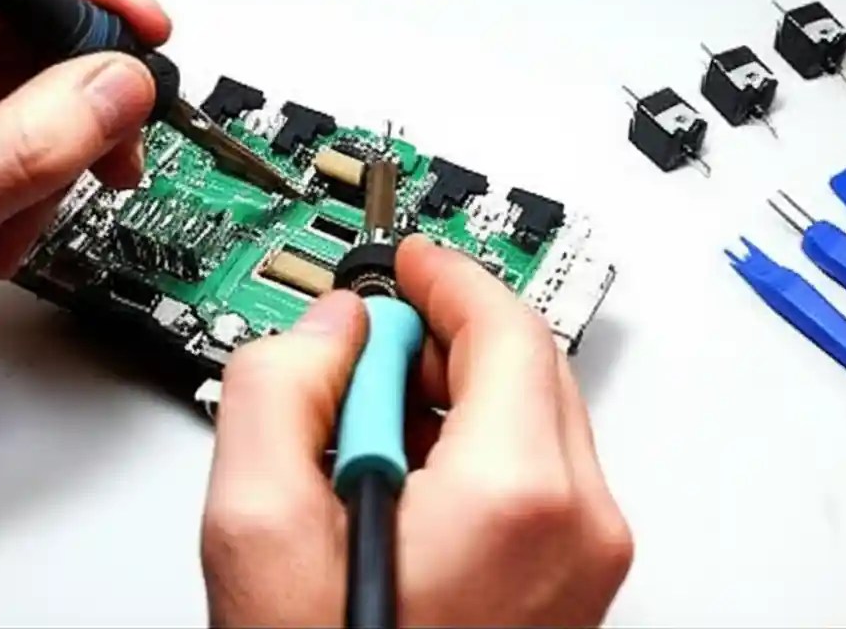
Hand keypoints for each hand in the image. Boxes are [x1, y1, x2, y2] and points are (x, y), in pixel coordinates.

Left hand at [0, 0, 169, 419]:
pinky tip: (16, 218)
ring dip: (55, 144)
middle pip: (16, 14)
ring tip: (46, 207)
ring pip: (19, 71)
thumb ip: (28, 147)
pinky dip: (28, 170)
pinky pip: (0, 119)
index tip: (144, 30)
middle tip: (114, 144)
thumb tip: (118, 89)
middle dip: (77, 87)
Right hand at [201, 235, 632, 626]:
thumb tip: (330, 331)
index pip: (504, 323)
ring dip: (458, 392)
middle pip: (529, 362)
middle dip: (446, 333)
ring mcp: (588, 559)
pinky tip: (407, 482)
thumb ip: (282, 390)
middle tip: (366, 353)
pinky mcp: (578, 584)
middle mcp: (578, 524)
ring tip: (369, 436)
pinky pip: (537, 473)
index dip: (445, 275)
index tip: (406, 261)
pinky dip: (478, 446)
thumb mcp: (257, 531)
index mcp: (515, 496)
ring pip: (535, 415)